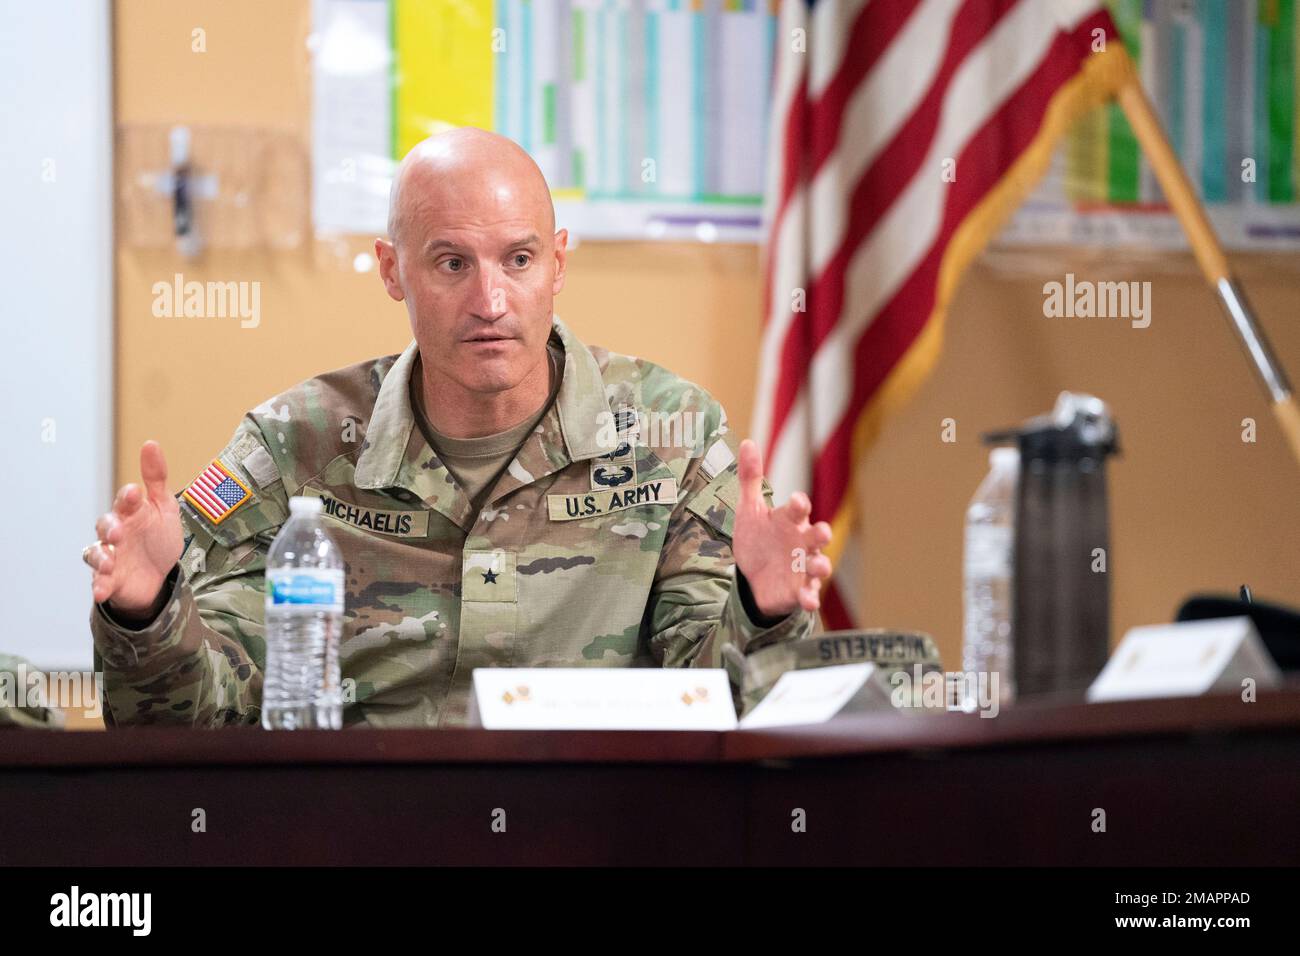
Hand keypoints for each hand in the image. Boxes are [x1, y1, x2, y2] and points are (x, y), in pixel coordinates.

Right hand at [87, 441, 184, 619]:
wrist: (160, 576)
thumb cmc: (158, 538)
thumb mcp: (164, 507)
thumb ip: (156, 478)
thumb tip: (150, 444)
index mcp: (131, 513)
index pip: (125, 501)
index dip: (129, 497)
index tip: (135, 493)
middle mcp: (116, 533)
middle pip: (105, 525)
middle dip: (109, 527)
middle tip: (118, 531)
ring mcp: (110, 556)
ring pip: (95, 553)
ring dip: (100, 557)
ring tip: (108, 563)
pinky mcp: (109, 580)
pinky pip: (99, 582)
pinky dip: (99, 585)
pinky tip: (102, 589)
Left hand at [731, 439, 832, 617]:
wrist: (753, 576)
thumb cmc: (758, 539)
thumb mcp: (750, 510)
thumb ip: (751, 478)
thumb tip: (747, 442)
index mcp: (790, 520)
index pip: (798, 508)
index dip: (798, 504)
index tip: (794, 501)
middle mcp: (801, 542)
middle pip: (817, 535)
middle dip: (821, 533)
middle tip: (821, 532)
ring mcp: (802, 566)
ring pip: (819, 564)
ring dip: (821, 565)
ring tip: (819, 567)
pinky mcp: (798, 590)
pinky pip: (808, 594)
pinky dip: (810, 597)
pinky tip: (808, 601)